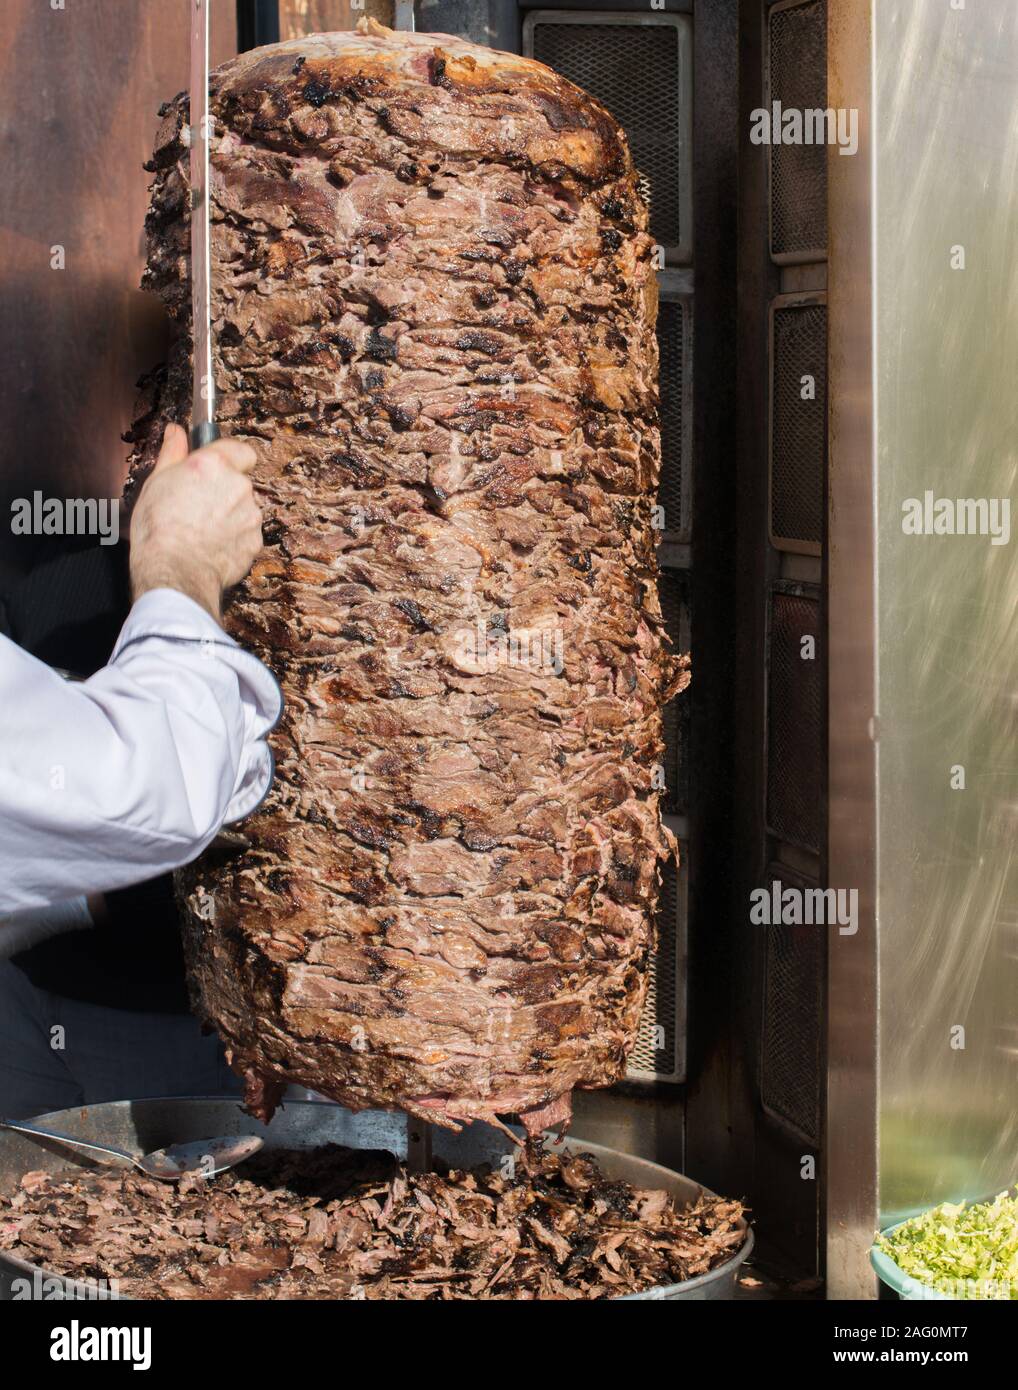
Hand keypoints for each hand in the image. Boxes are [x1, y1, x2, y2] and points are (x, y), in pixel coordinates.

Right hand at [129, 424, 263, 620]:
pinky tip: (212, 545)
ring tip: (202, 530)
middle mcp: (238, 485)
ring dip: (230, 515)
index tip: (216, 469)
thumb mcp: (156, 482)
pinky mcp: (256, 541)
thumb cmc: (159, 529)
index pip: (240, 449)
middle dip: (224, 491)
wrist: (174, 572)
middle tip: (198, 506)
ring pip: (244, 509)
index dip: (229, 459)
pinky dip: (234, 538)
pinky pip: (247, 534)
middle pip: (240, 481)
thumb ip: (172, 452)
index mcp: (213, 464)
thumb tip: (176, 432)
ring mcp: (250, 514)